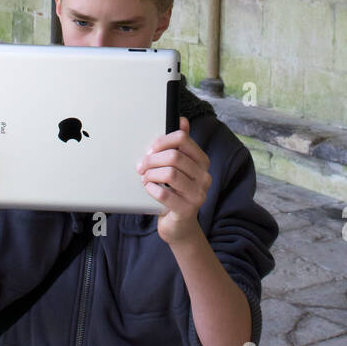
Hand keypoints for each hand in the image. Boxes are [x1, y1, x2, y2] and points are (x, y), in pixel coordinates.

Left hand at [136, 117, 210, 247]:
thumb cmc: (176, 192)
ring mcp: (198, 194)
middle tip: (142, 166)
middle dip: (152, 160)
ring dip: (151, 175)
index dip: (161, 142)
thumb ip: (180, 145)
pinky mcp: (187, 210)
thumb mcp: (179, 168)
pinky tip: (149, 189)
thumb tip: (182, 120)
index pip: (182, 139)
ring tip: (145, 179)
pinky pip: (164, 194)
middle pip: (174, 156)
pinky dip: (152, 189)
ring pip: (169, 173)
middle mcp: (204, 177)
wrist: (179, 225)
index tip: (150, 150)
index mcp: (202, 162)